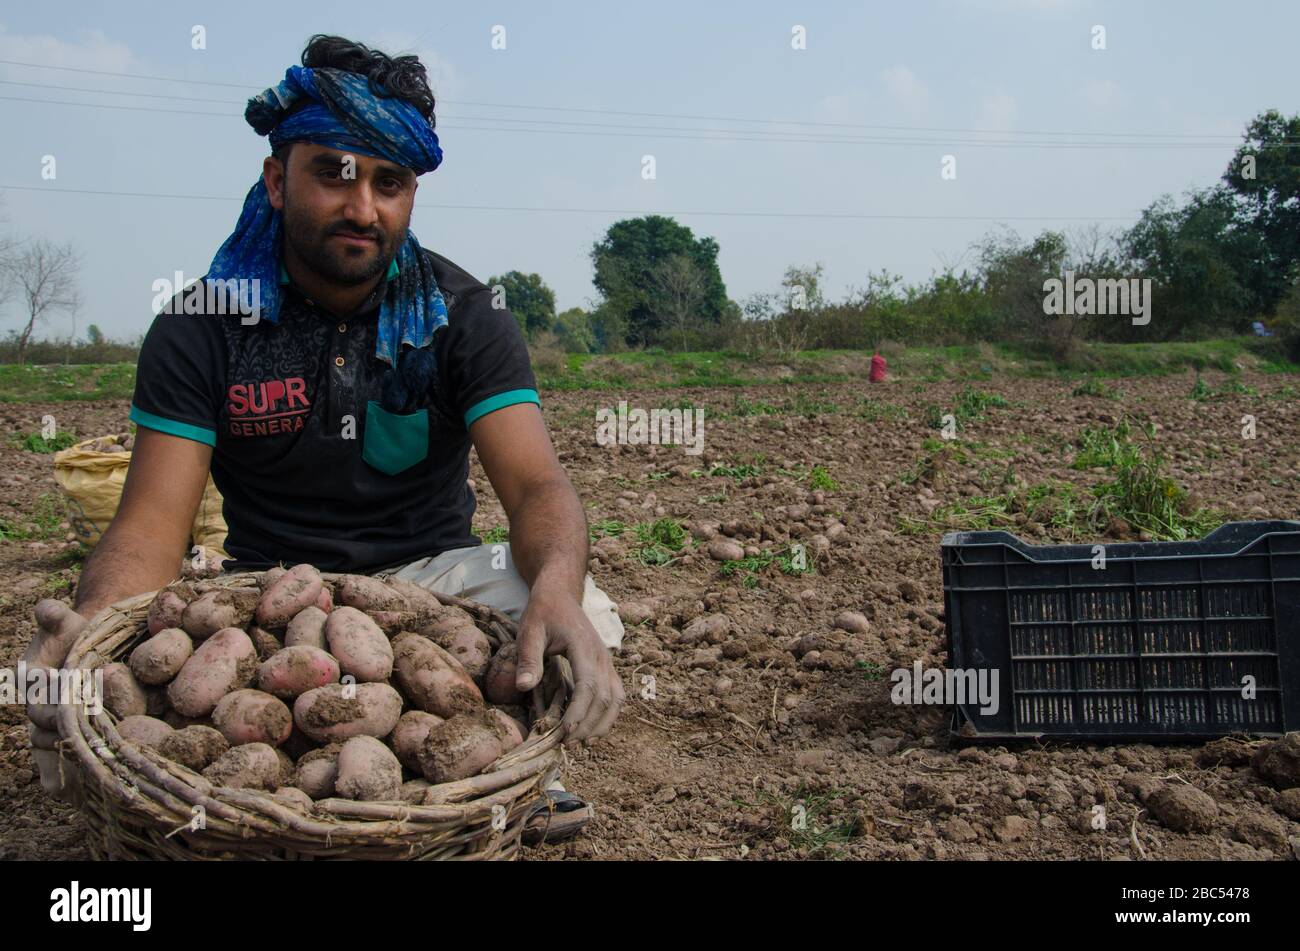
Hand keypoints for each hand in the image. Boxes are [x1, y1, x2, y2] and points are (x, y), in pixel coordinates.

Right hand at [21, 599, 87, 802]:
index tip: (71, 715)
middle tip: (83, 751)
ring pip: (51, 752)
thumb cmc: (77, 631)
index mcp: (32, 680)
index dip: (53, 707)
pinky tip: (77, 800)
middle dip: (63, 739)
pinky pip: (63, 762)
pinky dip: (66, 781)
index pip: (38, 700)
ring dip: (61, 770)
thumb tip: (47, 607)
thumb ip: (54, 617)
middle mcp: (39, 707)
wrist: (90, 643)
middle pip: (46, 730)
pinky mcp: (71, 737)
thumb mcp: (66, 621)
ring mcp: (52, 725)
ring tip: (75, 791)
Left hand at [515, 589, 623, 743]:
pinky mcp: (606, 667)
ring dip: (602, 724)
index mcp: (583, 646)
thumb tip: (523, 688)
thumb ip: (528, 658)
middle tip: (566, 745)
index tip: (565, 731)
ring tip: (582, 744)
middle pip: (604, 697)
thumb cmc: (543, 612)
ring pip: (615, 699)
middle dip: (588, 724)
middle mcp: (602, 655)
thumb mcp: (529, 630)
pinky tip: (593, 731)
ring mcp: (607, 661)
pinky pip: (615, 695)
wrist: (561, 594)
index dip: (579, 710)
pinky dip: (608, 716)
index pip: (588, 684)